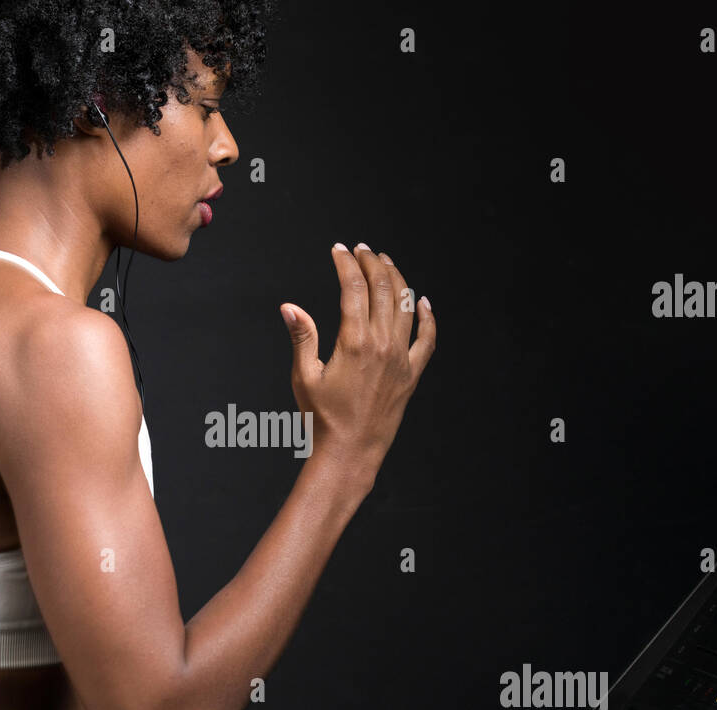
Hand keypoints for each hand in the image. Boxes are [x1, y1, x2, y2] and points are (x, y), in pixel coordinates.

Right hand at [280, 242, 436, 485]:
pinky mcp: (411, 374)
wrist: (350, 452)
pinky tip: (423, 301)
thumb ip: (302, 337)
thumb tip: (289, 307)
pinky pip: (427, 339)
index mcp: (354, 342)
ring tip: (386, 263)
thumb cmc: (322, 418)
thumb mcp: (304, 376)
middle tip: (361, 250)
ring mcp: (401, 359)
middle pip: (383, 288)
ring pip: (405, 306)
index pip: (353, 288)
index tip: (338, 250)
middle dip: (372, 263)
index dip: (345, 263)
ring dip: (397, 279)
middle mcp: (382, 345)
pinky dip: (427, 317)